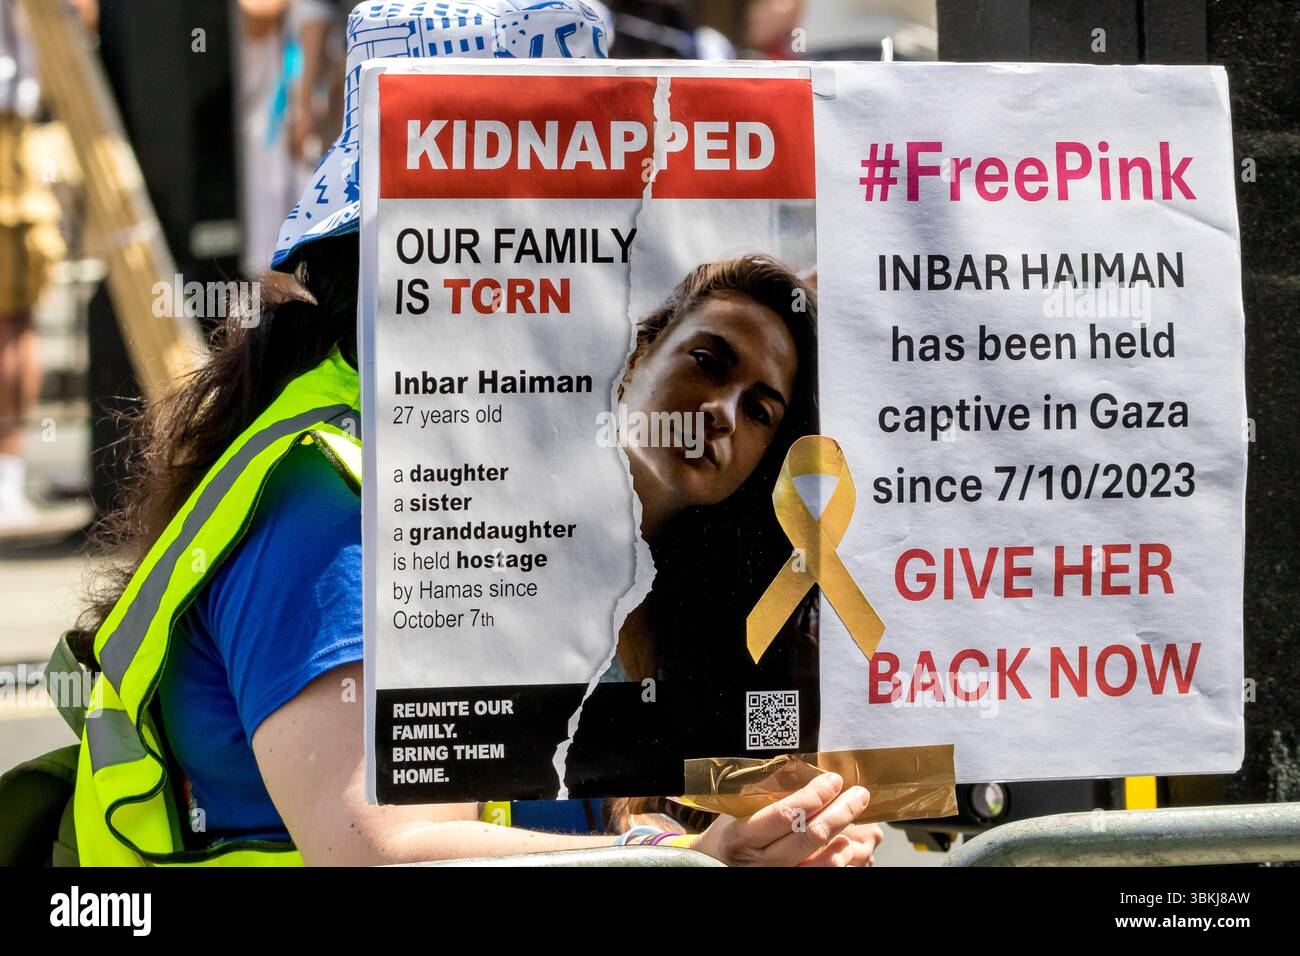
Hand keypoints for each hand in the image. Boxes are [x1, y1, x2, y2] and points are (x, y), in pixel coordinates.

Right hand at [692, 772, 874, 866]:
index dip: (814, 796)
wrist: (712, 866)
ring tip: (853, 814)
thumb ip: (764, 797)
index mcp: (742, 836)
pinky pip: (821, 875)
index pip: (786, 815)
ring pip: (821, 861)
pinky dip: (838, 858)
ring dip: (843, 834)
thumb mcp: (735, 812)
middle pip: (809, 836)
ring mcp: (776, 877)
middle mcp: (759, 863)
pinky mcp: (789, 883)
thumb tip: (805, 772)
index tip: (833, 780)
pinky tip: (843, 843)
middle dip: (840, 811)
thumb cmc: (728, 833)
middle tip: (858, 793)